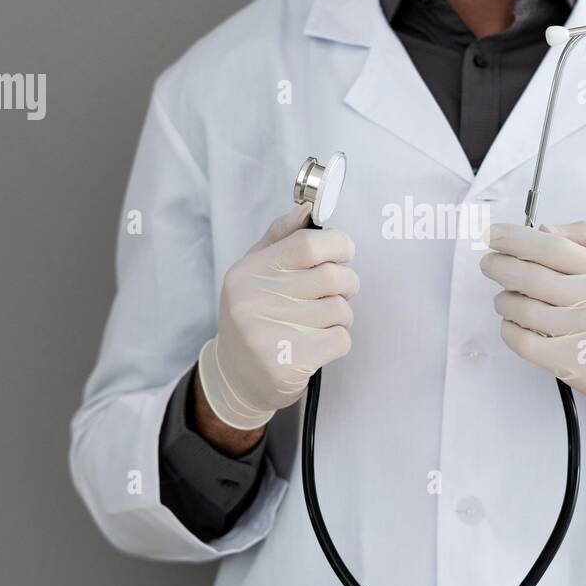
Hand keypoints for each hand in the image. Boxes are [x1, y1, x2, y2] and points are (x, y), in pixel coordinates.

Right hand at [197, 202, 358, 430]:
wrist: (237, 377)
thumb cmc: (255, 314)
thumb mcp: (256, 272)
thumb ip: (280, 237)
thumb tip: (306, 209)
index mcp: (249, 272)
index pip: (308, 244)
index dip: (338, 244)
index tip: (344, 251)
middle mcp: (255, 301)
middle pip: (333, 277)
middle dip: (348, 283)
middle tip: (337, 292)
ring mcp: (270, 335)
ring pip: (341, 310)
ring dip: (340, 315)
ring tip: (319, 321)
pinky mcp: (288, 364)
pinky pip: (341, 339)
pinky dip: (338, 340)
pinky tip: (316, 344)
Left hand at [479, 221, 585, 430]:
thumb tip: (543, 231)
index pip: (554, 250)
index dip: (516, 239)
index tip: (495, 234)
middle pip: (532, 278)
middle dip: (500, 265)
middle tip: (489, 262)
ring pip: (524, 310)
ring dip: (504, 298)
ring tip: (505, 295)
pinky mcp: (576, 368)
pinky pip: (526, 344)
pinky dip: (510, 329)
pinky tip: (513, 322)